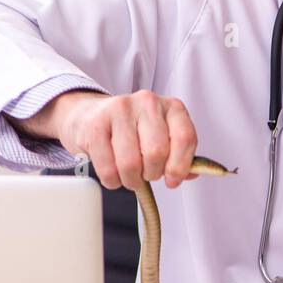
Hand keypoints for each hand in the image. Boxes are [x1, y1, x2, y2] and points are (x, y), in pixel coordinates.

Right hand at [20, 89, 200, 189]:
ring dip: (131, 180)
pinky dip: (112, 180)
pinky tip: (113, 174)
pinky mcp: (95, 124)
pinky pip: (108, 168)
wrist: (90, 115)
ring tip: (129, 176)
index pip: (185, 138)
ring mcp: (119, 109)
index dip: (180, 166)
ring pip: (131, 163)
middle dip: (152, 174)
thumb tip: (192, 173)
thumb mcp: (163, 136)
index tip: (172, 180)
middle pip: (157, 153)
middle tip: (146, 174)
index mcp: (171, 107)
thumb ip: (181, 155)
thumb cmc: (132, 130)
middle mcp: (148, 102)